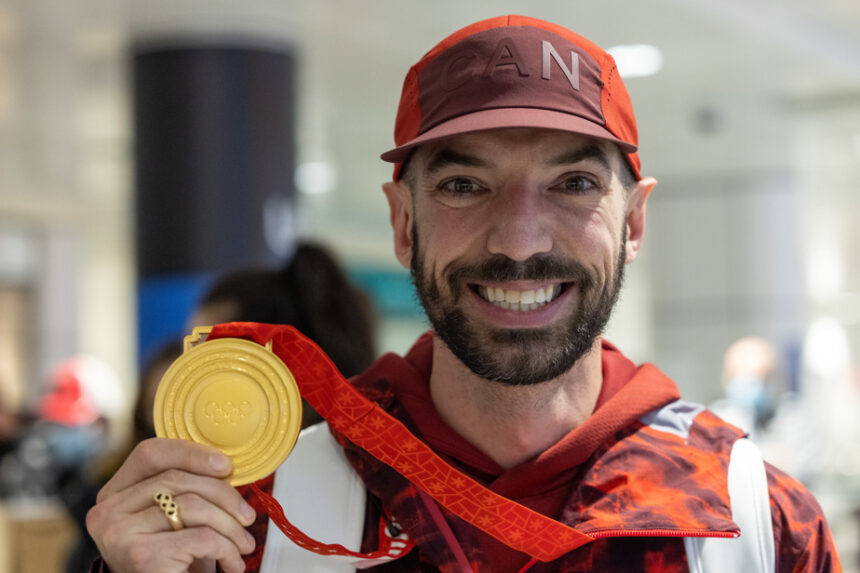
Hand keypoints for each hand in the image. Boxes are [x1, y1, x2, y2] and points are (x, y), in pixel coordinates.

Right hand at [86, 438, 256, 572]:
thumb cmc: (168, 563)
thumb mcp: (172, 519)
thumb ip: (185, 489)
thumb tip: (225, 466)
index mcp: (114, 494)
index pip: (150, 454)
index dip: (192, 453)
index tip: (226, 465)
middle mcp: (108, 512)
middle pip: (176, 479)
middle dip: (224, 495)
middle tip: (247, 515)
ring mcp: (120, 533)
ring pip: (192, 505)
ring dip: (230, 526)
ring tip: (243, 544)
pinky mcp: (142, 556)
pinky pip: (202, 537)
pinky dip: (227, 548)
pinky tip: (232, 562)